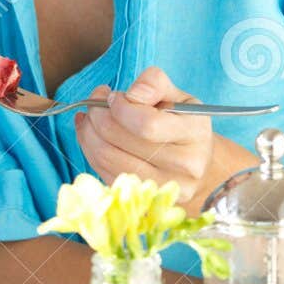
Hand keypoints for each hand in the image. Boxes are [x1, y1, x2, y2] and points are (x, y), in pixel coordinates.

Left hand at [74, 66, 214, 205]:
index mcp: (195, 133)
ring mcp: (163, 187)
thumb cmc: (181, 123)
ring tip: (90, 118)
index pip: (146, 124)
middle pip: (119, 141)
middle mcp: (184, 166)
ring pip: (106, 158)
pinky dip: (89, 149)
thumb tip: (132, 94)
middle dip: (97, 116)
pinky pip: (102, 171)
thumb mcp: (176, 96)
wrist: (195, 162)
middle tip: (94, 104)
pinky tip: (90, 135)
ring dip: (88, 133)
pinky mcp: (142, 199)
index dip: (120, 107)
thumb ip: (154, 83)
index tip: (112, 96)